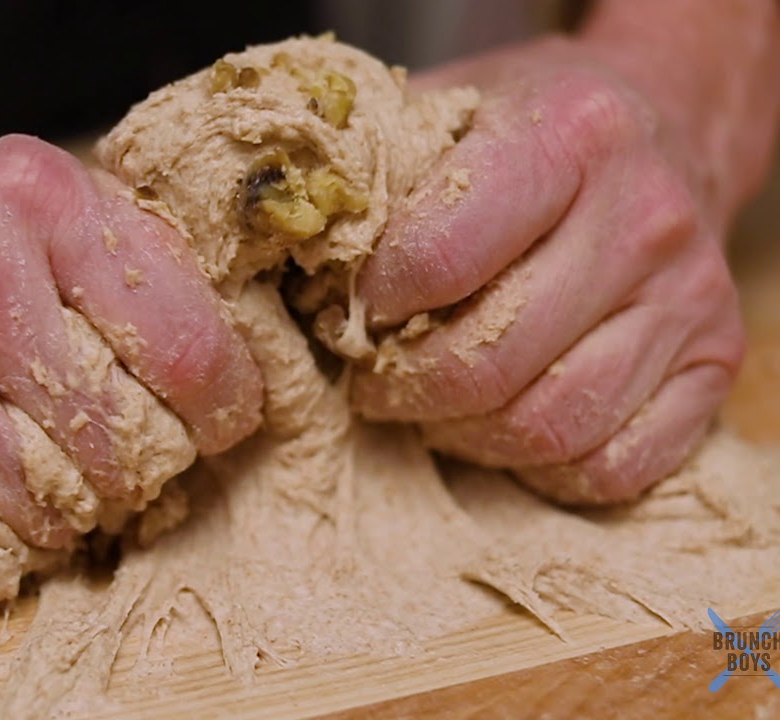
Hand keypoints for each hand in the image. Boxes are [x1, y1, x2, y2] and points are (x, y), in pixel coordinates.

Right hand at [0, 76, 262, 606]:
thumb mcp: (20, 190)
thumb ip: (121, 254)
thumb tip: (224, 361)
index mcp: (36, 199)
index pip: (185, 345)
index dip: (223, 407)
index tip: (218, 425)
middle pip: (119, 441)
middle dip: (137, 473)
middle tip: (123, 466)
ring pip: (46, 510)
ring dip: (63, 521)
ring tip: (50, 490)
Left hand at [350, 36, 747, 503]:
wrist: (671, 119)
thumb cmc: (533, 125)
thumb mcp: (453, 107)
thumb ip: (377, 171)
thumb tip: (294, 262)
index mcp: (570, 138)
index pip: (441, 258)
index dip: (372, 302)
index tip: (346, 309)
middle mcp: (643, 219)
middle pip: (489, 361)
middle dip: (403, 387)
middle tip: (372, 379)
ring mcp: (688, 299)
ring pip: (549, 427)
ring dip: (463, 436)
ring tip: (428, 406)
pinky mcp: (716, 361)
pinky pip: (616, 465)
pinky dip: (543, 470)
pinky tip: (504, 427)